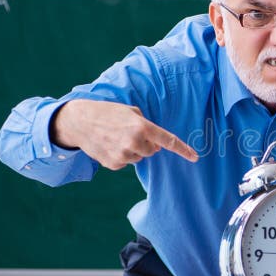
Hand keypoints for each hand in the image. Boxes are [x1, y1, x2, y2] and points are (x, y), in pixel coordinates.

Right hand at [50, 99, 197, 169]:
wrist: (79, 121)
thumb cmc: (108, 112)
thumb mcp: (130, 111)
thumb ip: (146, 125)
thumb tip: (155, 143)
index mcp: (142, 127)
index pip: (168, 141)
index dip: (183, 150)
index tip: (195, 157)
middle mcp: (135, 142)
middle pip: (152, 151)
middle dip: (146, 144)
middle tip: (130, 133)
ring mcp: (124, 155)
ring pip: (139, 158)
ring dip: (133, 150)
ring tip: (116, 138)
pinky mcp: (113, 164)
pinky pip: (126, 163)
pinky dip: (120, 156)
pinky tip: (109, 145)